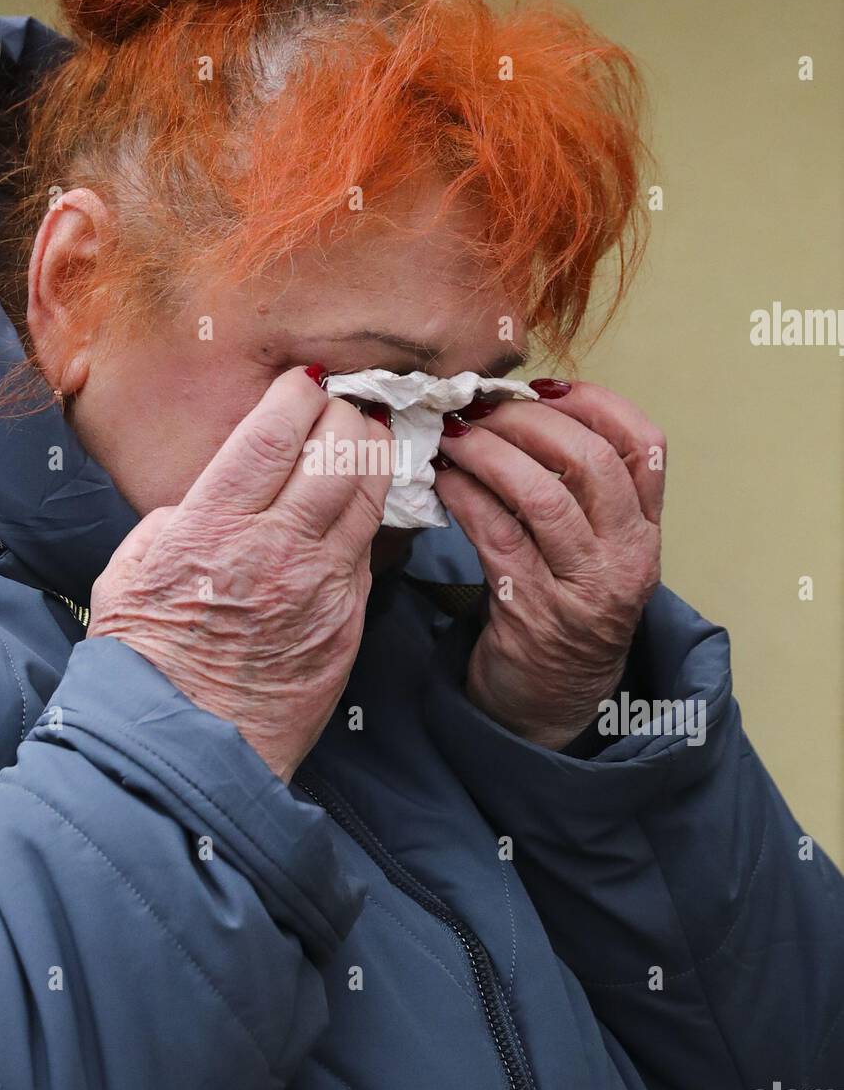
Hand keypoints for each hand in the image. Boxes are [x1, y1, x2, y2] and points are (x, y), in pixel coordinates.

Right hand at [88, 367, 393, 781]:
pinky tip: (360, 502)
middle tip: (340, 408)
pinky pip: (370, 547)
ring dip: (372, 455)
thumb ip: (183, 514)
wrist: (186, 745)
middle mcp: (275, 546)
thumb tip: (220, 487)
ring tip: (364, 439)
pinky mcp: (348, 618)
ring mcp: (320, 583)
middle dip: (345, 415)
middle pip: (338, 451)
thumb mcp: (135, 564)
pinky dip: (369, 513)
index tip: (303, 384)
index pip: (275, 433)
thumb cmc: (147, 656)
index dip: (299, 395)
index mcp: (213, 525)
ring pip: (369, 492)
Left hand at [434, 381, 664, 749]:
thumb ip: (577, 491)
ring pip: (542, 495)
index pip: (646, 447)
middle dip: (529, 421)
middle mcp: (626, 558)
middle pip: (592, 461)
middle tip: (482, 409)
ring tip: (454, 438)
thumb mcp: (595, 550)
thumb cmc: (566, 609)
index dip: (596, 403)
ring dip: (490, 454)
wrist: (552, 702)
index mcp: (646, 533)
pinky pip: (495, 535)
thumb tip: (520, 411)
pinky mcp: (531, 612)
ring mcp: (583, 589)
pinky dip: (465, 496)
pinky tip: (444, 481)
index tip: (544, 387)